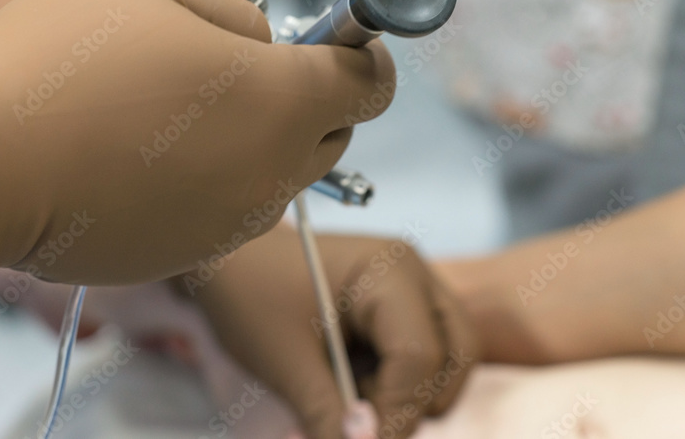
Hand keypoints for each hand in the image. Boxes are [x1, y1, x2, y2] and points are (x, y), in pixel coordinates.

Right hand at [0, 0, 395, 283]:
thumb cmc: (64, 61)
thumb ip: (236, 17)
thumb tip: (265, 45)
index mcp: (278, 99)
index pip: (369, 84)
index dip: (360, 59)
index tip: (335, 47)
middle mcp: (271, 171)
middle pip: (331, 135)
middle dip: (309, 102)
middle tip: (245, 73)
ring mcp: (232, 222)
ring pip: (279, 177)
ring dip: (258, 145)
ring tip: (184, 116)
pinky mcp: (190, 254)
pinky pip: (229, 211)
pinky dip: (214, 184)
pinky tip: (149, 160)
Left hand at [176, 226, 477, 437]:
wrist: (230, 263)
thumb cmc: (252, 296)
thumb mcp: (286, 363)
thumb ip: (328, 415)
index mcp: (389, 270)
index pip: (419, 355)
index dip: (396, 414)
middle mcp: (415, 275)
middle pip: (455, 359)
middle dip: (412, 404)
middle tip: (356, 422)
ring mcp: (415, 291)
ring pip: (447, 364)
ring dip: (404, 397)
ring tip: (343, 394)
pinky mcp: (405, 311)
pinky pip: (426, 361)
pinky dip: (394, 386)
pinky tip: (349, 381)